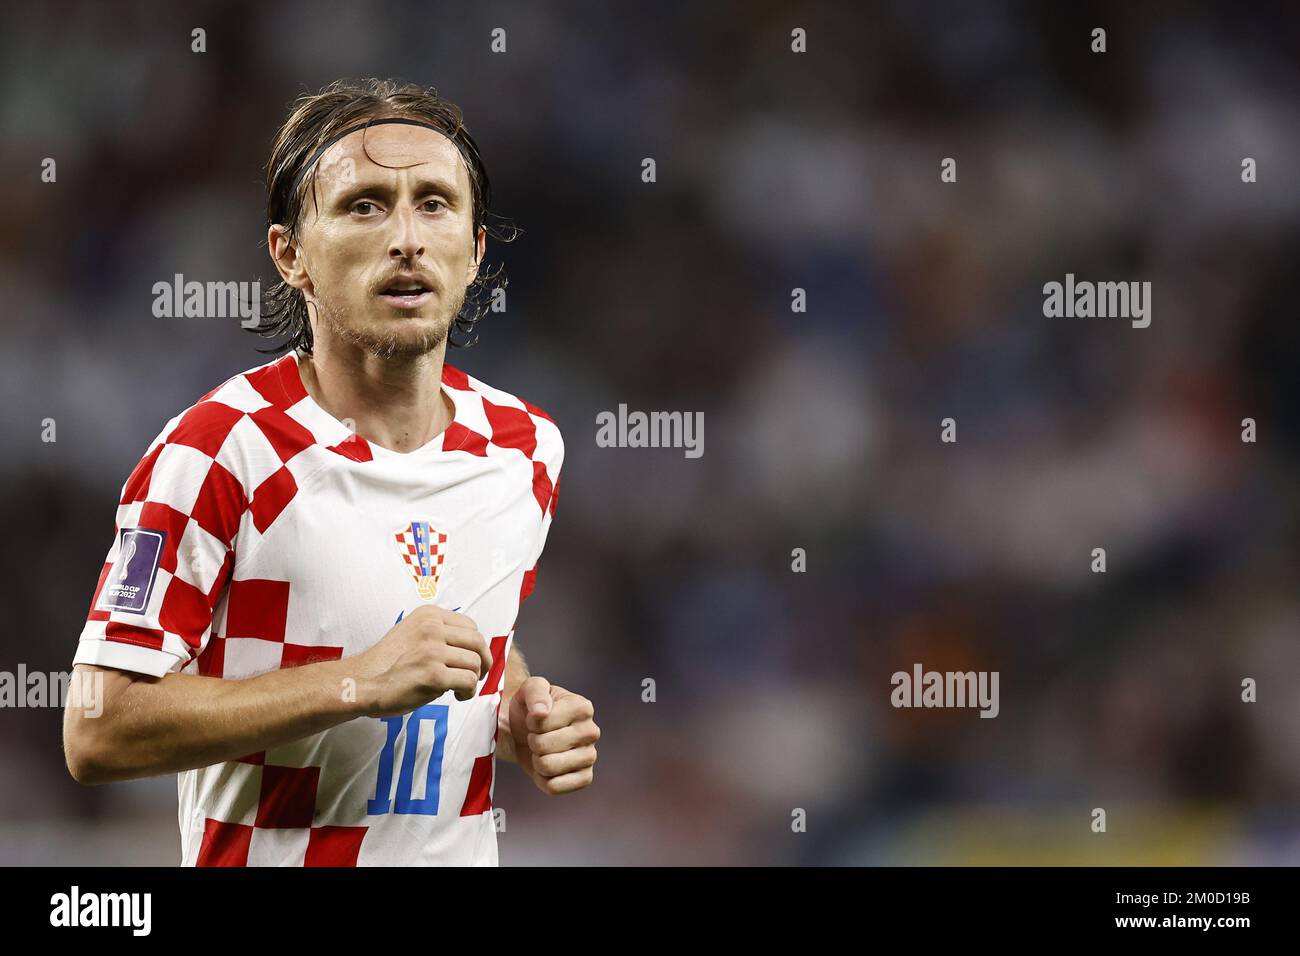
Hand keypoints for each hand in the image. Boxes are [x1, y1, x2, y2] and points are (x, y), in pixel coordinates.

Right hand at [355, 605, 492, 716]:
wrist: (362, 682)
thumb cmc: (387, 663)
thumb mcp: (412, 633)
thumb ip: (439, 633)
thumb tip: (472, 647)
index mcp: (429, 615)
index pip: (470, 626)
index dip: (476, 646)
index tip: (471, 659)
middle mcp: (432, 628)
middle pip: (478, 643)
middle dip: (484, 662)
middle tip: (477, 676)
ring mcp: (432, 650)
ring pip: (475, 663)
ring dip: (473, 680)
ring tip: (458, 688)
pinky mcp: (433, 674)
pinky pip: (469, 681)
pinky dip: (468, 692)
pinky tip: (456, 695)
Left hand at [506, 676, 598, 794]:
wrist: (531, 729)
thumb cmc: (532, 707)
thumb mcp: (530, 688)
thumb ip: (535, 692)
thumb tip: (541, 712)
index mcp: (582, 707)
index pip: (542, 722)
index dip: (530, 723)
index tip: (534, 719)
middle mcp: (592, 731)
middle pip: (543, 746)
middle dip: (532, 742)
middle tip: (537, 736)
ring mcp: (590, 756)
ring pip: (548, 767)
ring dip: (536, 761)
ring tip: (541, 751)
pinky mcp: (585, 778)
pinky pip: (554, 787)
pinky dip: (542, 780)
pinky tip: (546, 769)